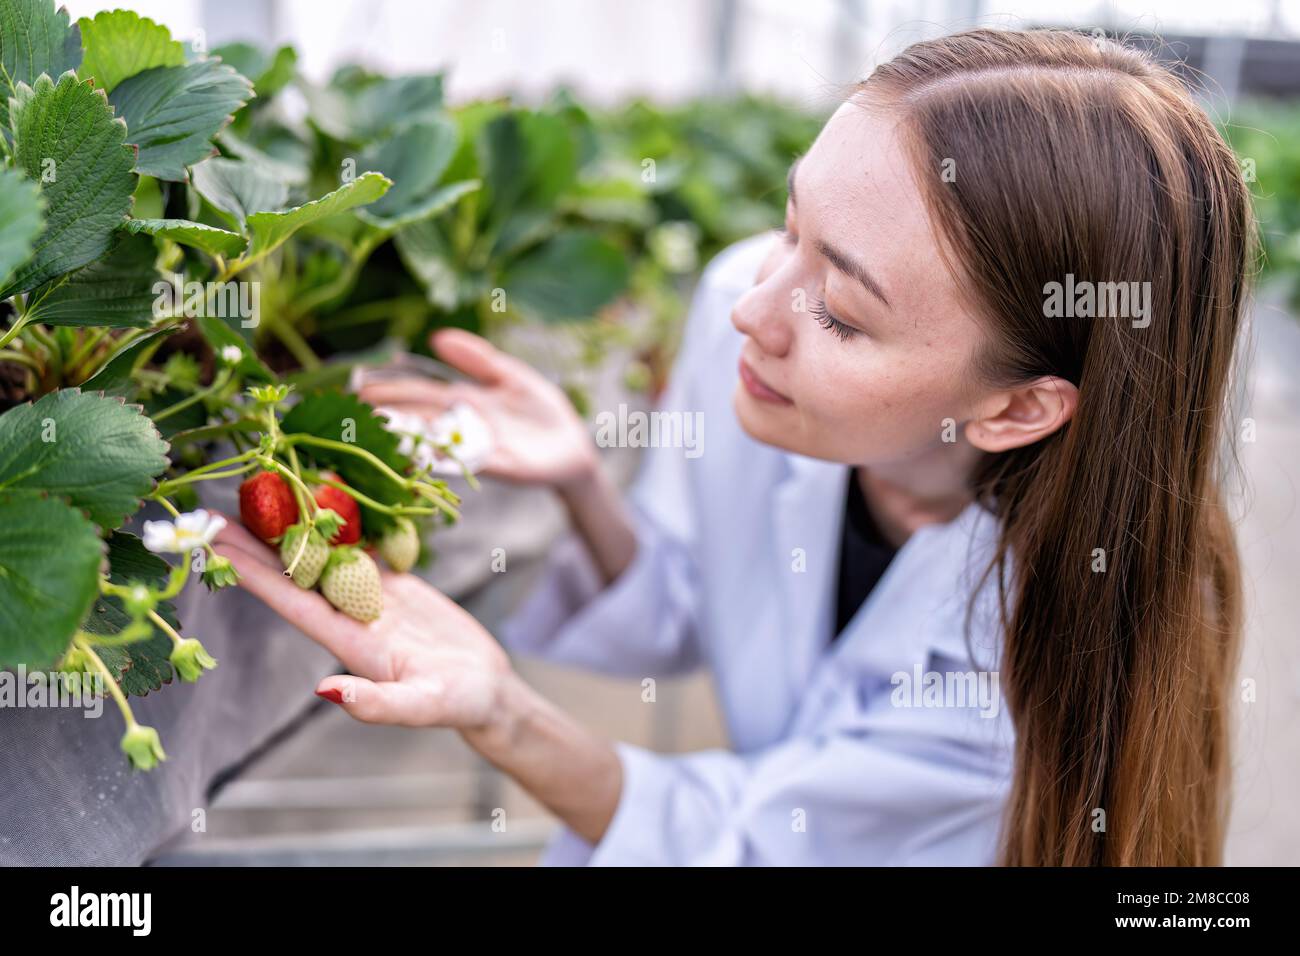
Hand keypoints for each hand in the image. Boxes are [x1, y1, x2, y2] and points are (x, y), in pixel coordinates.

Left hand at [211, 519, 511, 732]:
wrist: (487, 691)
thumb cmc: (457, 702)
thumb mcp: (420, 705)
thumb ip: (375, 703)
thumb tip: (325, 690)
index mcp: (348, 642)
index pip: (292, 601)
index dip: (253, 573)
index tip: (216, 545)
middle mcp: (350, 617)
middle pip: (294, 574)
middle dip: (255, 546)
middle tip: (214, 512)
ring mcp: (371, 600)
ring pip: (322, 558)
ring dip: (291, 530)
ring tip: (259, 498)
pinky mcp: (396, 587)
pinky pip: (361, 551)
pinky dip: (342, 526)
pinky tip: (322, 501)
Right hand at [358, 328, 598, 489]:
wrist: (574, 445)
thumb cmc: (541, 410)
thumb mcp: (510, 376)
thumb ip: (477, 359)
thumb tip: (436, 338)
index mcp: (465, 403)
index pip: (422, 395)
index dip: (393, 391)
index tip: (360, 389)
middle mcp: (466, 428)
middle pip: (423, 420)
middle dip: (392, 417)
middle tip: (356, 416)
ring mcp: (481, 449)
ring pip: (440, 445)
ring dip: (413, 442)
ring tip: (382, 436)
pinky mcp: (503, 466)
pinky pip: (474, 462)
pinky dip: (453, 460)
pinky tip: (431, 456)